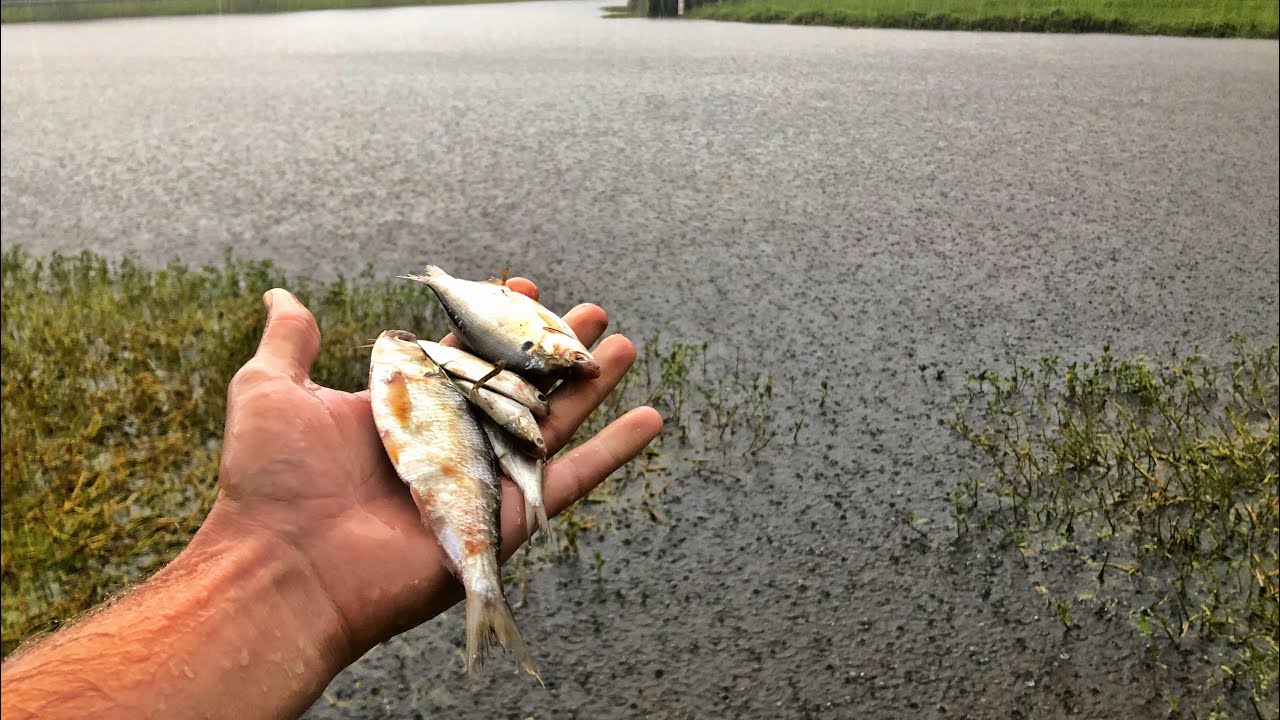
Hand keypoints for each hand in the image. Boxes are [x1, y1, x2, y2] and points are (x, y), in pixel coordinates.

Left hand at [204, 280, 661, 666]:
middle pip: (517, 383)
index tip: (524, 284)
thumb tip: (282, 295)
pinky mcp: (508, 518)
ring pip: (552, 421)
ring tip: (624, 345)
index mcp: (405, 408)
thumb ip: (288, 343)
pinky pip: (572, 479)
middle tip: (594, 311)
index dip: (493, 320)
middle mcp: (449, 440)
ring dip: (592, 385)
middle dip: (554, 347)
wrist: (286, 567)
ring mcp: (481, 478)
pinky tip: (650, 418)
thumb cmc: (273, 483)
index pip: (463, 354)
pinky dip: (615, 451)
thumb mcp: (270, 392)